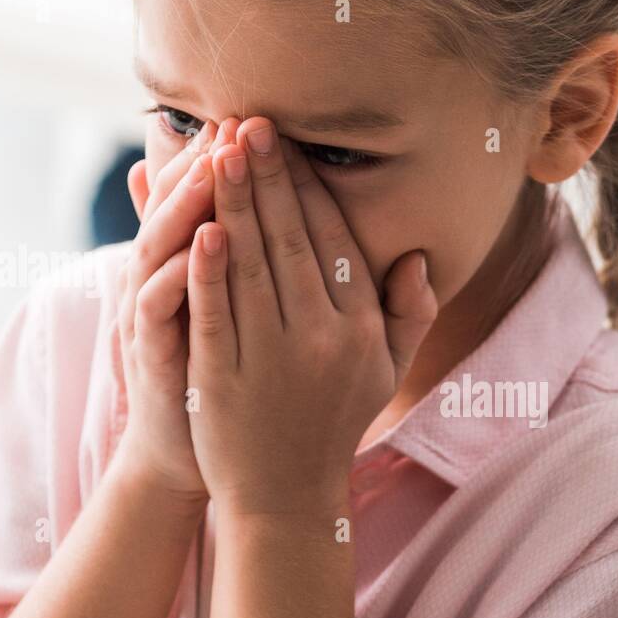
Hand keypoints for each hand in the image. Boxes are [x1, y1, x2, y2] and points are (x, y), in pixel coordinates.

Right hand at [111, 120, 225, 508]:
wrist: (191, 458)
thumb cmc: (226, 383)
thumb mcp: (240, 317)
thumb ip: (254, 265)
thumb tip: (270, 213)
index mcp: (191, 267)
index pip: (205, 198)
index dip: (231, 161)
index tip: (263, 122)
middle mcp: (165, 281)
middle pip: (180, 209)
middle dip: (211, 164)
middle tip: (239, 122)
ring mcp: (153, 316)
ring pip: (161, 243)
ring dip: (188, 202)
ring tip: (217, 164)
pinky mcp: (152, 353)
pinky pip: (159, 304)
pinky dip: (179, 272)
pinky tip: (203, 243)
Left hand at [182, 116, 437, 521]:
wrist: (286, 496)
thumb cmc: (335, 423)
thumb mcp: (388, 373)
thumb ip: (410, 314)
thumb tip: (415, 256)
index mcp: (362, 328)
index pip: (333, 241)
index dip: (307, 188)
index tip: (287, 143)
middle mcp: (323, 338)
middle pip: (291, 240)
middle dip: (267, 176)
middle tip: (248, 120)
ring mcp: (272, 359)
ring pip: (251, 266)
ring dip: (233, 203)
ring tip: (218, 149)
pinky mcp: (224, 381)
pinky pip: (216, 315)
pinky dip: (207, 270)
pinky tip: (201, 226)